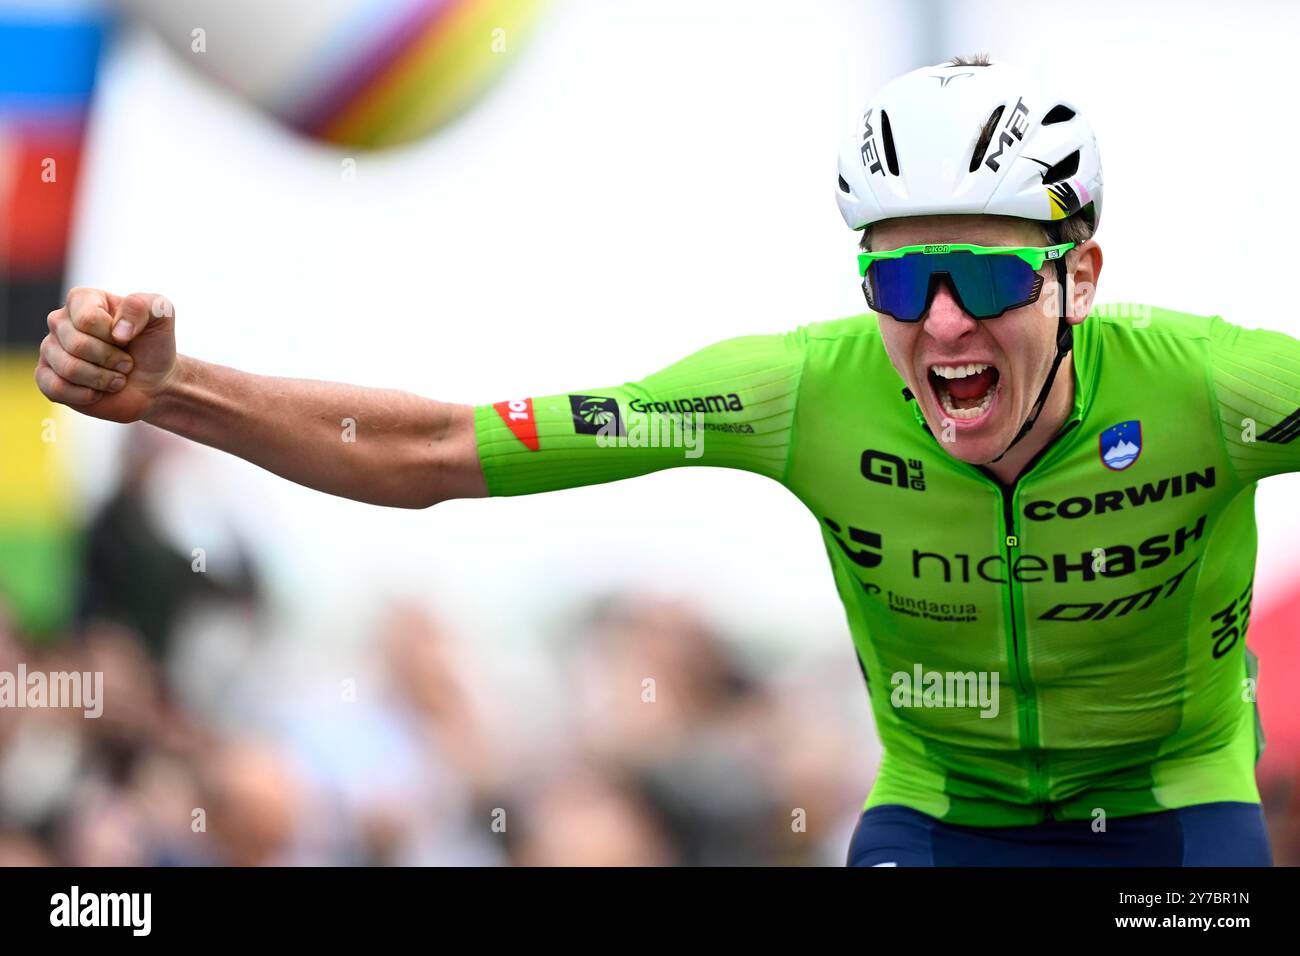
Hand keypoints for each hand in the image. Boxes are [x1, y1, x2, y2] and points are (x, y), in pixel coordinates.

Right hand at [35, 288, 179, 423]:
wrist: (155, 383)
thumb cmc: (154, 345)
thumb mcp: (161, 314)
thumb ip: (145, 305)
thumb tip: (117, 331)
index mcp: (82, 299)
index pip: (87, 319)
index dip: (113, 335)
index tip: (128, 338)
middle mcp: (60, 321)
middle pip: (77, 344)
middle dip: (112, 359)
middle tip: (127, 363)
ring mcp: (51, 350)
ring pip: (68, 368)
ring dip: (103, 379)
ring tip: (117, 377)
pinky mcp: (48, 378)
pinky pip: (55, 388)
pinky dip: (86, 395)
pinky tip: (98, 392)